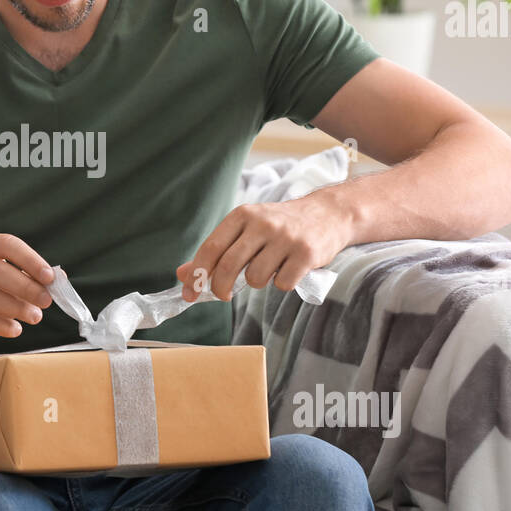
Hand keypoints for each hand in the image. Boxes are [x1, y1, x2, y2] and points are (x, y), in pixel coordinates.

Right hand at [0, 234, 54, 354]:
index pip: (6, 244)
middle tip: (46, 301)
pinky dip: (1, 325)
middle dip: (26, 286)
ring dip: (16, 307)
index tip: (50, 277)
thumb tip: (60, 279)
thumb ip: (32, 276)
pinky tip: (15, 329)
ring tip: (35, 317)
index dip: (30, 260)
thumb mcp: (9, 280)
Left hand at [175, 194, 352, 301]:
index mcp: (242, 215)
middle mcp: (262, 223)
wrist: (328, 214)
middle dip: (219, 288)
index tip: (190, 293)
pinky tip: (289, 270)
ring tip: (268, 270)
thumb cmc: (279, 226)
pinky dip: (282, 284)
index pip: (211, 248)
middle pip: (228, 265)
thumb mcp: (246, 230)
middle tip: (222, 296)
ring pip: (255, 278)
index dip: (197, 274)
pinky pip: (281, 284)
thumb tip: (183, 274)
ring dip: (256, 283)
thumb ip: (216, 251)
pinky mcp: (306, 253)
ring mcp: (285, 238)